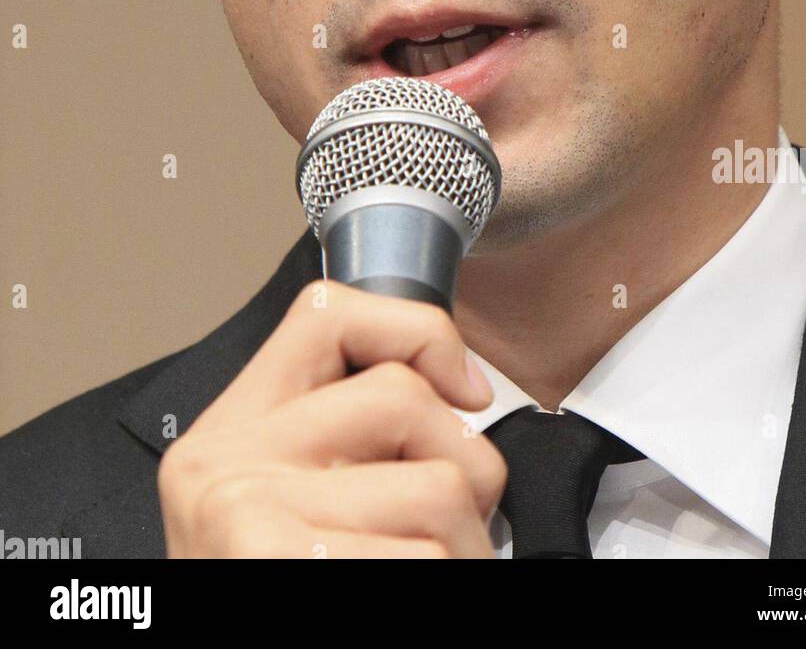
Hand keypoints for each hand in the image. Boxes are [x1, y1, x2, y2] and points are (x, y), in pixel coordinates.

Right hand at [157, 279, 505, 557]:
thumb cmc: (283, 580)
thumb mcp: (293, 503)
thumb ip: (347, 440)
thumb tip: (463, 392)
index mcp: (229, 434)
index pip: (325, 313)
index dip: (415, 330)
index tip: (463, 386)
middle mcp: (224, 464)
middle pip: (406, 401)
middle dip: (465, 467)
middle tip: (447, 534)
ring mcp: (247, 517)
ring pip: (441, 487)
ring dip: (470, 548)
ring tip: (425, 576)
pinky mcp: (284, 564)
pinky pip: (430, 561)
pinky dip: (448, 582)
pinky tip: (403, 602)